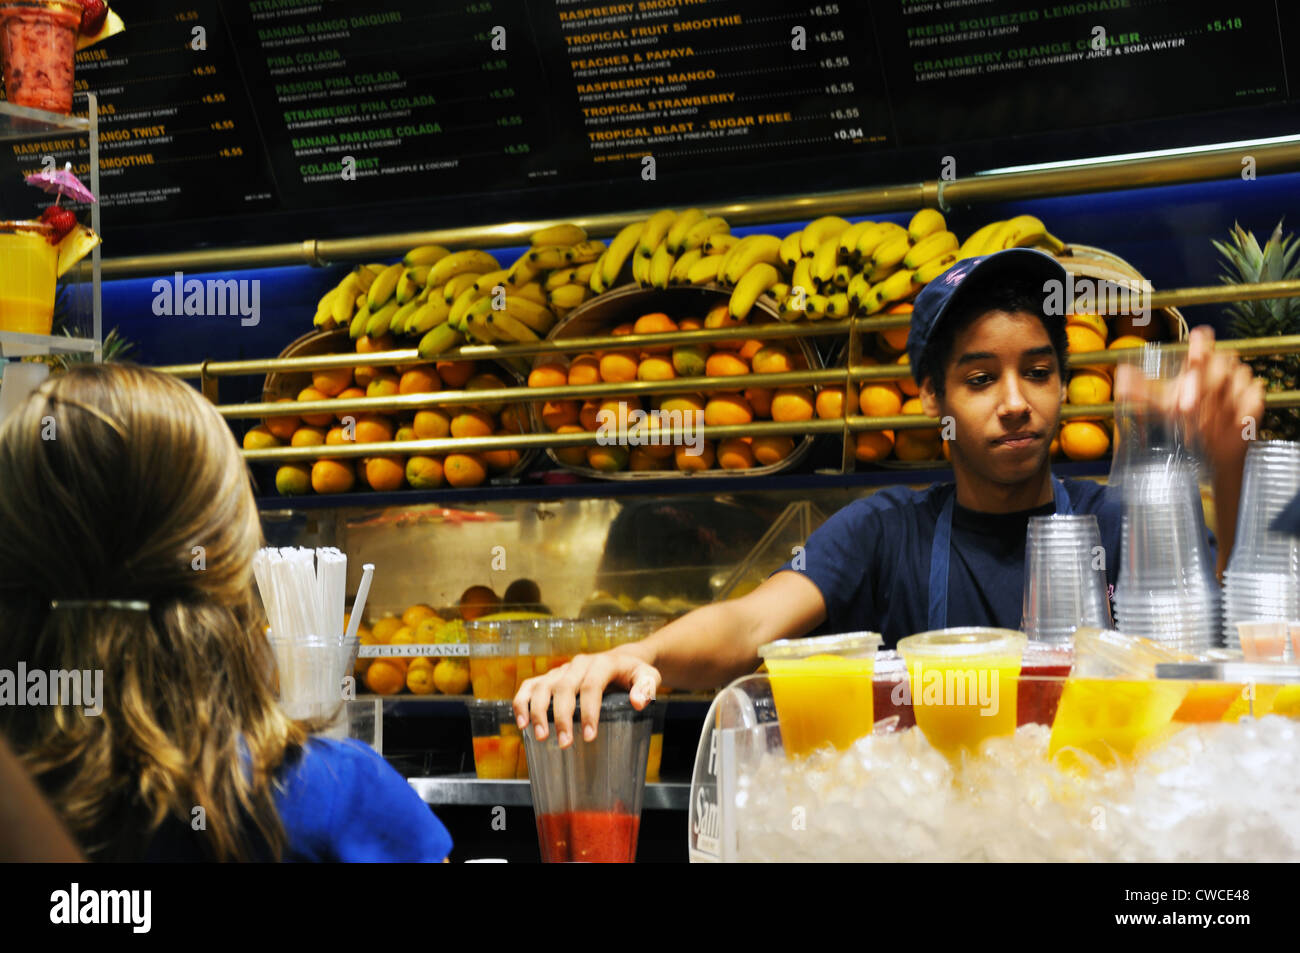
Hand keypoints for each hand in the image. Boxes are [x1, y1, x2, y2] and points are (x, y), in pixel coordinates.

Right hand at [512, 649, 660, 747]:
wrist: (621, 660)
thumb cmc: (634, 673)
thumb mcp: (648, 676)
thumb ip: (647, 687)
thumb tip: (638, 703)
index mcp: (602, 663)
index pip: (592, 686)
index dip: (589, 712)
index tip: (589, 737)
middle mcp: (578, 664)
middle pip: (564, 688)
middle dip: (562, 717)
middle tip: (565, 743)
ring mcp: (562, 670)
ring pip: (543, 686)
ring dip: (538, 711)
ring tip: (540, 736)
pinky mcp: (550, 677)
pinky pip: (530, 686)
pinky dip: (522, 702)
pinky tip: (522, 723)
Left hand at [1114, 326, 1264, 470]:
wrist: (1208, 448)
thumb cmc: (1184, 419)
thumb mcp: (1160, 405)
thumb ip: (1141, 390)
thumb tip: (1122, 373)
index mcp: (1199, 364)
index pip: (1204, 343)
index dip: (1202, 341)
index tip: (1199, 337)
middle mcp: (1222, 368)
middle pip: (1220, 362)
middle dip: (1202, 383)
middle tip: (1184, 406)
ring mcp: (1240, 382)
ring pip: (1236, 381)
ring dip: (1218, 402)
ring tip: (1200, 422)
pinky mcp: (1254, 400)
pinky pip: (1251, 399)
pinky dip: (1239, 411)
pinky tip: (1227, 423)